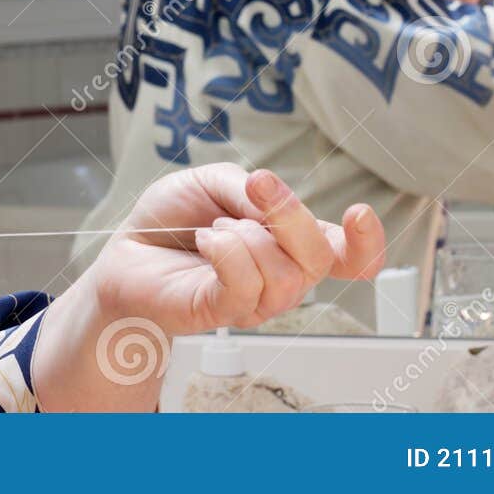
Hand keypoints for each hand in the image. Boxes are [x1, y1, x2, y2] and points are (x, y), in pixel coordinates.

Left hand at [88, 164, 385, 334]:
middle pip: (319, 259)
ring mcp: (254, 301)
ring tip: (215, 226)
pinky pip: (243, 287)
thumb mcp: (213, 181)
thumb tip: (273, 197)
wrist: (127, 250)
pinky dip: (226, 251)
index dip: (366, 243)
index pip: (347, 256)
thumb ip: (249, 188)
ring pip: (283, 275)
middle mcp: (282, 276)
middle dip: (291, 215)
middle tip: (259, 187)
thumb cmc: (173, 218)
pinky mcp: (221, 312)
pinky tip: (207, 239)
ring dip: (246, 235)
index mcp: (290, 243)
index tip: (360, 213)